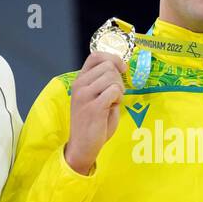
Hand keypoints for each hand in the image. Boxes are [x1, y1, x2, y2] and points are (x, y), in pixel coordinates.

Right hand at [64, 51, 126, 174]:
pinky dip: (118, 98)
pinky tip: (111, 108)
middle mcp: (80, 85)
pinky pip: (114, 91)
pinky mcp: (93, 106)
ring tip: (112, 103)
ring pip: (112, 77)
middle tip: (114, 96)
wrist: (82, 145)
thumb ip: (104, 82)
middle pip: (108, 66)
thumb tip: (120, 67)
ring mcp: (85, 95)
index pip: (95, 56)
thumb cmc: (93, 123)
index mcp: (80, 80)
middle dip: (118, 79)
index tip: (122, 69)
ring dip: (119, 90)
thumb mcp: (96, 97)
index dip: (113, 58)